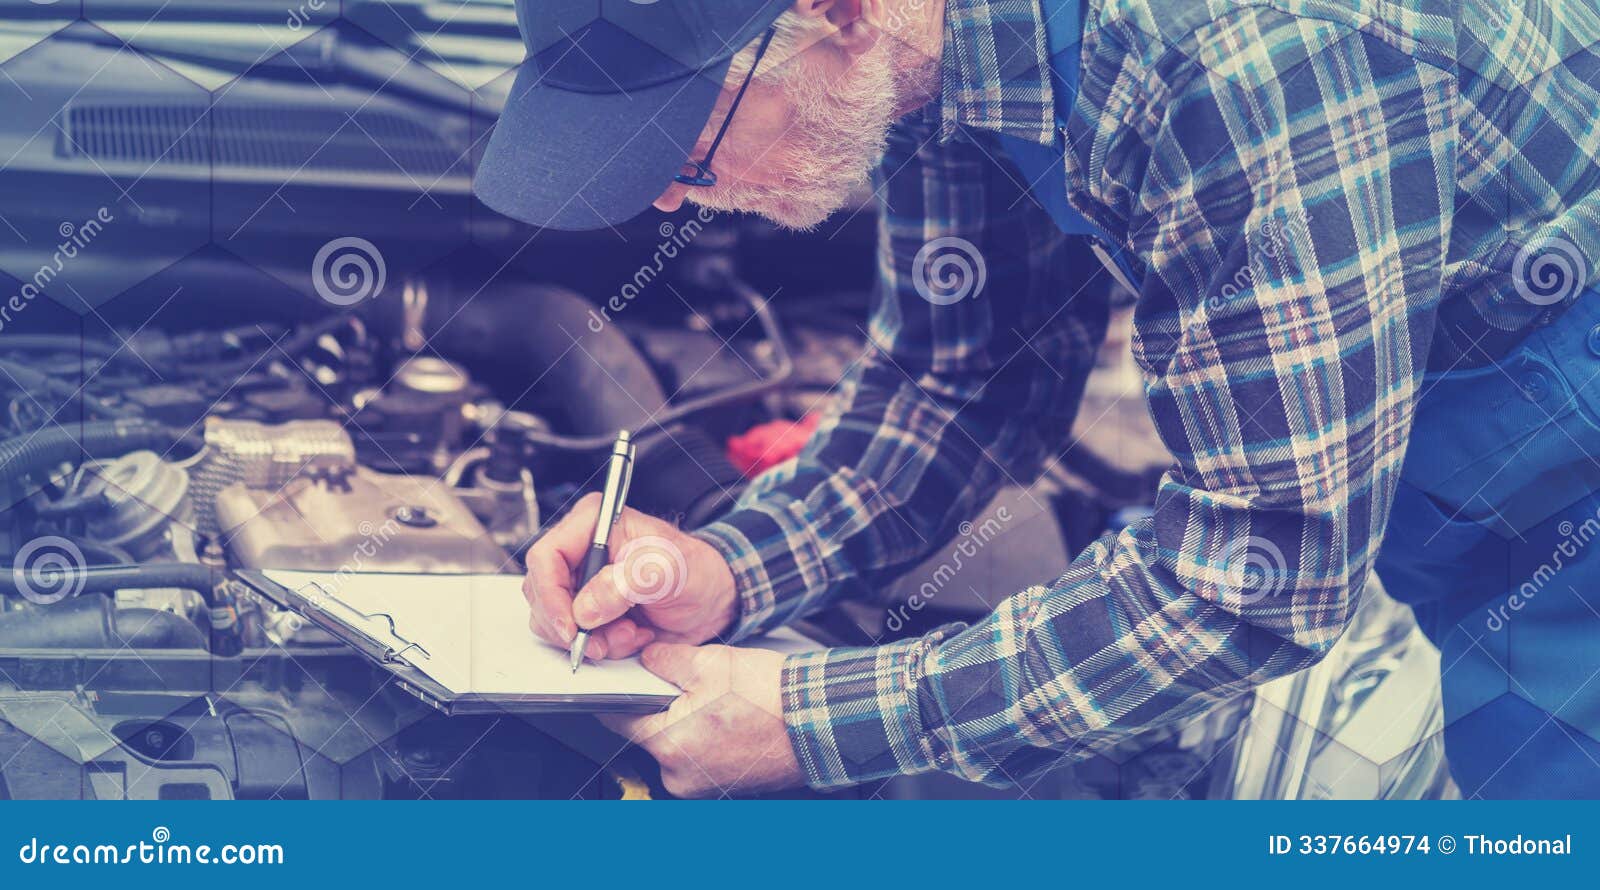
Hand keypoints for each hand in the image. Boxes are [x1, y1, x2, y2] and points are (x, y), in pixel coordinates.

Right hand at [523, 492, 737, 661]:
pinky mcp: (589, 610)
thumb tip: (586, 608)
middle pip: (541, 593)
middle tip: (602, 639)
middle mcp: (581, 551)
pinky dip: (601, 645)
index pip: (545, 557)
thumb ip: (626, 582)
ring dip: (591, 638)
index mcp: (593, 523)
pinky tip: (631, 635)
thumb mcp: (668, 569)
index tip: (571, 625)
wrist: (712, 598)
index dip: (550, 595)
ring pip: (554, 620)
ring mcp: (582, 583)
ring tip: (629, 632)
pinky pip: (574, 637)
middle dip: (572, 625)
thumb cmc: (695, 569)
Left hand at [602, 643, 802, 797]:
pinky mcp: (720, 785)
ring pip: (676, 744)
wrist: (817, 721)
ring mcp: (701, 784)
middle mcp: (680, 775)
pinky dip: (707, 736)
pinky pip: (699, 755)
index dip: (623, 691)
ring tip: (718, 702)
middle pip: (650, 732)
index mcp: (670, 744)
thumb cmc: (772, 699)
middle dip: (664, 705)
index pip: (619, 718)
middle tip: (691, 685)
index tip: (627, 678)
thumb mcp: (710, 663)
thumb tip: (646, 659)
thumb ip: (665, 660)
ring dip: (687, 721)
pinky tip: (729, 718)